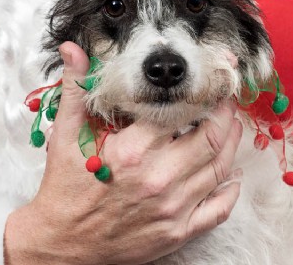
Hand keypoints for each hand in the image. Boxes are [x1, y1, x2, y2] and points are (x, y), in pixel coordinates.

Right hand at [4, 41, 243, 264]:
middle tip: (226, 100)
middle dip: (224, 114)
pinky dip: (231, 190)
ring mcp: (172, 208)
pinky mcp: (177, 232)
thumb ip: (76, 89)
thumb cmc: (64, 190)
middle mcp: (159, 179)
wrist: (60, 244)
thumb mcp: (66, 135)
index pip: (181, 112)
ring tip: (231, 127)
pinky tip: (232, 176)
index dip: (199, 93)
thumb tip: (73, 49)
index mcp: (133, 151)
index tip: (207, 81)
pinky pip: (218, 210)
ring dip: (231, 144)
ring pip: (220, 169)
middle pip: (210, 138)